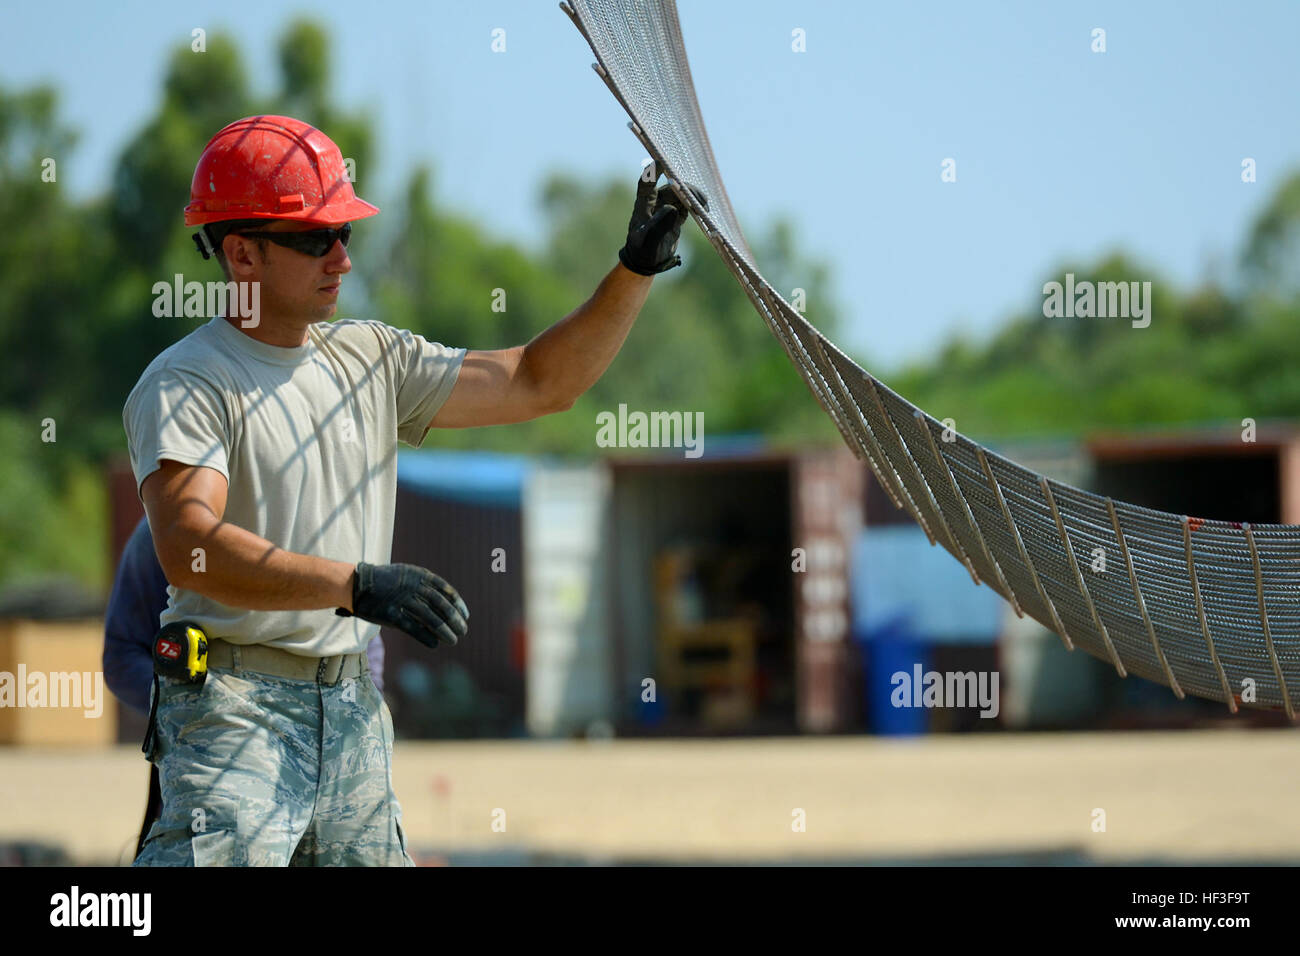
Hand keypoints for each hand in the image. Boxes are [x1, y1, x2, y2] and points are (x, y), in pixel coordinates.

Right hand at [335, 562, 467, 648]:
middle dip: (454, 620)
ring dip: (444, 631)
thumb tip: (446, 605)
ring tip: (453, 640)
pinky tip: (434, 644)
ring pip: (430, 619)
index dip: (458, 605)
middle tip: (463, 631)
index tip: (465, 616)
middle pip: (441, 606)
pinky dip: (426, 637)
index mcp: (419, 575)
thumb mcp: (407, 575)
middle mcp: (413, 586)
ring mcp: (401, 600)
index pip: (446, 590)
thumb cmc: (385, 582)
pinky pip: (412, 628)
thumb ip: (424, 586)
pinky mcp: (390, 614)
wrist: (356, 583)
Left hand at [617, 160, 708, 275]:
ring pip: (682, 194)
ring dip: (694, 196)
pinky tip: (705, 210)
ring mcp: (667, 207)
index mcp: (644, 204)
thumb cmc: (643, 250)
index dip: (652, 171)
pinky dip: (696, 205)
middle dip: (686, 189)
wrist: (648, 261)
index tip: (660, 162)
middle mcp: (655, 202)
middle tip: (700, 199)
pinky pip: (688, 205)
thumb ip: (659, 224)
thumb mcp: (649, 239)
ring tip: (705, 206)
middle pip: (672, 186)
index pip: (646, 183)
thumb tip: (673, 208)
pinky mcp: (676, 215)